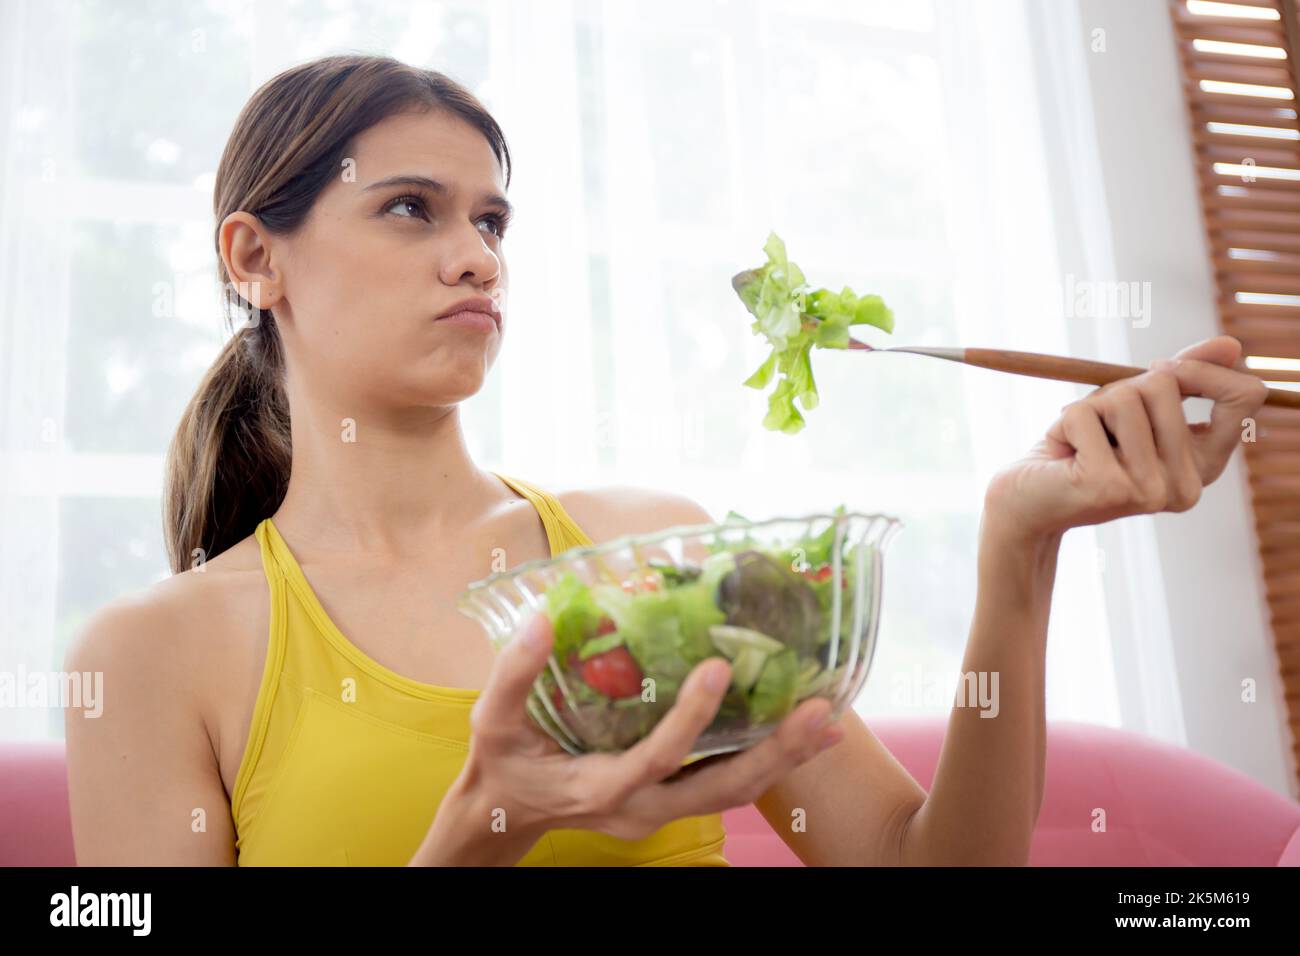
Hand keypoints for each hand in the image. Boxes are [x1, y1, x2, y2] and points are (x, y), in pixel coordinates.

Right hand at [430, 611, 841, 861]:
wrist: (506, 814)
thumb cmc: (503, 762)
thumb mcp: (492, 720)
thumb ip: (513, 672)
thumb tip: (543, 618)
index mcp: (601, 786)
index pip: (656, 757)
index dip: (690, 717)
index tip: (717, 668)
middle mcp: (642, 808)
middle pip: (720, 790)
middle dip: (772, 754)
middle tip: (817, 711)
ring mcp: (661, 810)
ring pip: (734, 794)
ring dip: (783, 759)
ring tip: (827, 720)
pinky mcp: (672, 800)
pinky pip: (729, 786)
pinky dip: (770, 761)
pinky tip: (807, 734)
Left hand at [984, 335, 1267, 541]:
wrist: (1025, 504)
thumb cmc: (1080, 451)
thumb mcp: (1134, 411)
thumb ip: (1182, 380)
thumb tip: (1231, 345)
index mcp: (1205, 466)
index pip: (1244, 397)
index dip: (1205, 369)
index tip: (1163, 368)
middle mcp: (1187, 486)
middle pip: (1166, 384)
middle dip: (1120, 389)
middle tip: (1099, 427)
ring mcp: (1150, 490)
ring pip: (1124, 396)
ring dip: (1089, 408)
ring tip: (1079, 443)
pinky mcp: (1108, 486)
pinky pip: (1083, 414)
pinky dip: (1063, 422)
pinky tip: (1062, 456)